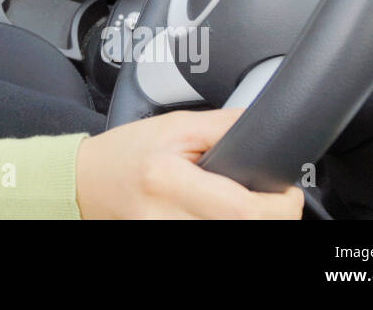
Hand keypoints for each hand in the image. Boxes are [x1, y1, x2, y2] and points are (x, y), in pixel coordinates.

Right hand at [74, 108, 303, 218]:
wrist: (85, 182)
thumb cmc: (125, 153)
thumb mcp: (173, 126)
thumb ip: (221, 127)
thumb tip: (263, 126)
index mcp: (168, 180)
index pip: (241, 209)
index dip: (279, 206)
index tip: (288, 194)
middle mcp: (165, 218)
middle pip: (243, 231)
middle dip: (270, 217)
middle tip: (272, 201)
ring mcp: (163, 236)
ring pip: (231, 238)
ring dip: (246, 223)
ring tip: (237, 204)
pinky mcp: (163, 246)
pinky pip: (210, 239)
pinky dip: (223, 227)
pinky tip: (214, 214)